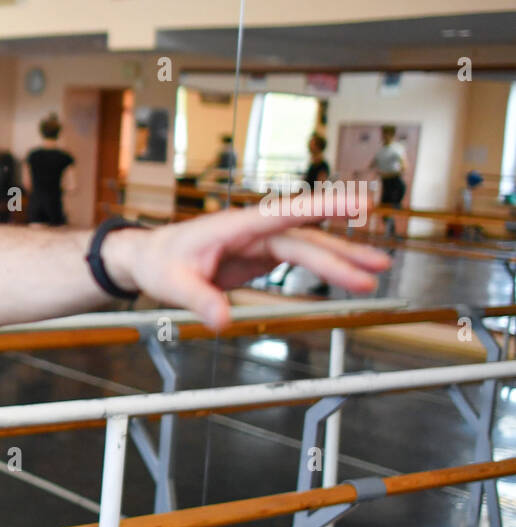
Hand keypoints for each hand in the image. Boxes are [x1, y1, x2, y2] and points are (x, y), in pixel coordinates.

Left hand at [106, 204, 391, 331]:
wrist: (150, 258)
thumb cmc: (160, 262)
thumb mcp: (173, 284)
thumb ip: (199, 300)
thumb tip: (222, 321)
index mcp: (234, 227)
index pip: (284, 214)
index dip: (321, 207)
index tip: (356, 205)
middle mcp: (253, 230)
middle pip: (304, 240)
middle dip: (341, 255)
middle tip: (376, 269)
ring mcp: (259, 242)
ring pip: (308, 247)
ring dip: (342, 259)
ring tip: (377, 271)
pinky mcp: (261, 255)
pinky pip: (300, 258)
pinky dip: (326, 265)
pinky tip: (350, 272)